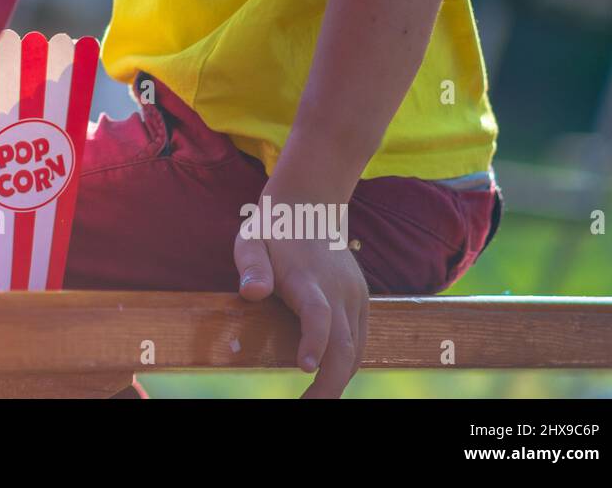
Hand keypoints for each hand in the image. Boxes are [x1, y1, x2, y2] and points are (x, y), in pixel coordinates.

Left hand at [234, 187, 369, 397]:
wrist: (311, 205)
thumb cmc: (272, 229)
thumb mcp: (250, 239)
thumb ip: (251, 265)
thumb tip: (252, 292)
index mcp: (308, 278)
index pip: (318, 313)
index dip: (314, 340)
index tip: (306, 367)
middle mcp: (338, 290)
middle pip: (344, 344)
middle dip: (329, 383)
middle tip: (307, 406)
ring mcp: (354, 296)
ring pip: (356, 349)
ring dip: (339, 379)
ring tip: (315, 400)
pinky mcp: (361, 301)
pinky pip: (360, 341)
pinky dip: (347, 364)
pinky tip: (329, 381)